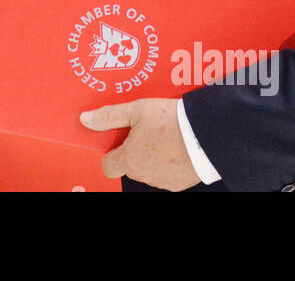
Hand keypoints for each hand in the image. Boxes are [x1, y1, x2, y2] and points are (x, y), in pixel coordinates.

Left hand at [80, 99, 200, 190]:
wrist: (208, 134)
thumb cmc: (172, 121)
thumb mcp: (137, 110)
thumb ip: (109, 116)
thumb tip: (85, 119)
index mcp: (130, 159)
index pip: (108, 166)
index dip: (112, 153)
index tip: (121, 140)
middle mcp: (144, 175)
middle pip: (130, 166)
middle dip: (135, 151)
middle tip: (147, 132)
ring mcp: (162, 182)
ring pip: (149, 170)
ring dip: (152, 157)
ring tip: (164, 137)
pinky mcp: (179, 184)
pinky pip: (166, 175)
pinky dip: (168, 164)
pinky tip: (176, 147)